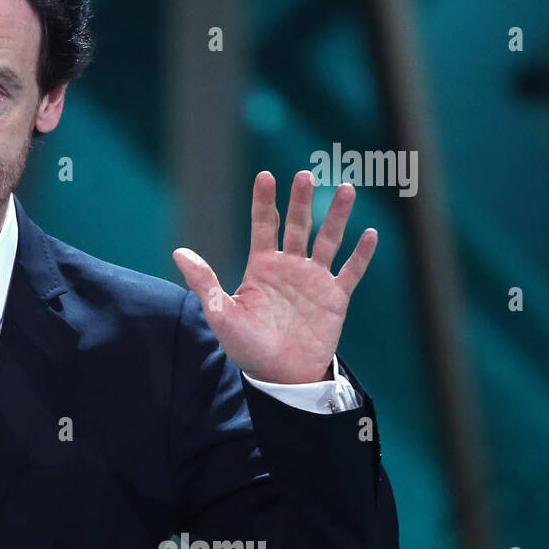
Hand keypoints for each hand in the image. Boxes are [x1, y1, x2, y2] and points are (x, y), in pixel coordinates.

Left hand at [172, 170, 376, 383]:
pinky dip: (362, 254)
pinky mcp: (335, 297)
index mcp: (261, 267)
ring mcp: (314, 280)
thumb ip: (204, 281)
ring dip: (336, 215)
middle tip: (305, 174)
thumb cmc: (246, 346)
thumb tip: (178, 252)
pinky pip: (351, 271)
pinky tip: (370, 233)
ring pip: (328, 240)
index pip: (264, 225)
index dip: (265, 201)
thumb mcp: (221, 313)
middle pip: (298, 225)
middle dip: (301, 200)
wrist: (279, 375)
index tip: (266, 176)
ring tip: (345, 188)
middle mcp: (289, 267)